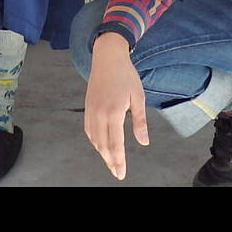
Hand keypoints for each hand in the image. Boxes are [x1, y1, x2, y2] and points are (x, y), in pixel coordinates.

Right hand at [83, 33, 148, 179]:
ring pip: (94, 139)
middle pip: (103, 145)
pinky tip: (100, 145)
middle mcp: (99, 114)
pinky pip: (89, 130)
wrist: (107, 57)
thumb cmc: (126, 75)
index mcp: (114, 112)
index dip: (118, 161)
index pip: (115, 144)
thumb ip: (140, 121)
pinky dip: (94, 141)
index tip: (121, 173)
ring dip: (102, 153)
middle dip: (110, 161)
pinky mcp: (87, 107)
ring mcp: (91, 111)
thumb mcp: (138, 97)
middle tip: (117, 172)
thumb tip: (144, 142)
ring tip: (111, 162)